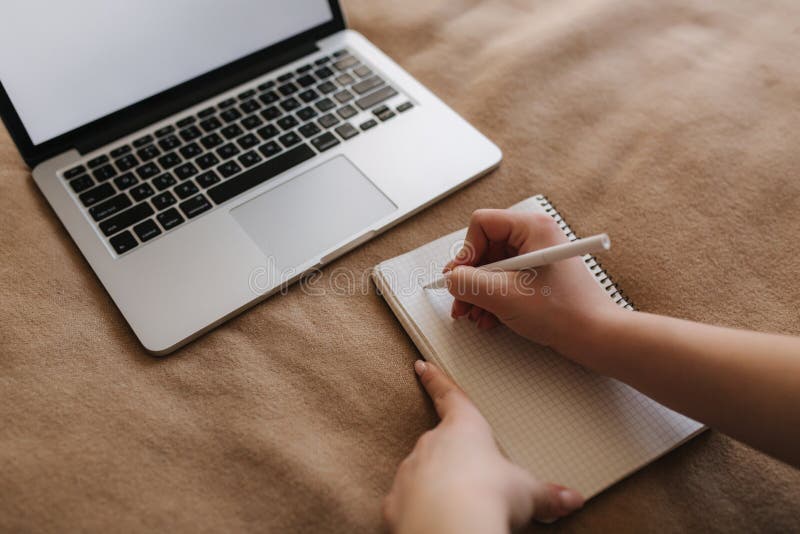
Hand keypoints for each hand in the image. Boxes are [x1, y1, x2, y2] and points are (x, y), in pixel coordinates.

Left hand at [383, 361, 583, 533]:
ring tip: (457, 502)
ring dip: (436, 482)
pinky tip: (434, 517)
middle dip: (452, 455)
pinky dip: (418, 506)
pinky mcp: (396, 500)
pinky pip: (406, 499)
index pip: (449, 396)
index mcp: (464, 428)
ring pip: (422, 470)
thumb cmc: (488, 495)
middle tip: (470, 474)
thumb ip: (546, 494)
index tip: (421, 366)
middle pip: (440, 441)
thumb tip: (572, 499)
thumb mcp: (527, 492)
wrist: (451, 525)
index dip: (436, 380)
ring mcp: (411, 470)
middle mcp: (432, 443)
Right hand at [444, 209, 620, 362]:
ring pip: (493, 267)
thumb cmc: (564, 312)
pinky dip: (493, 299)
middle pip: (485, 247)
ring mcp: (538, 256)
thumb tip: (450, 278)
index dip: (466, 252)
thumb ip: (468, 283)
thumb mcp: (503, 296)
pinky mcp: (539, 276)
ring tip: (474, 315)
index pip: (482, 224)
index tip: (461, 279)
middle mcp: (535, 236)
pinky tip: (489, 319)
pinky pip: (505, 280)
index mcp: (532, 227)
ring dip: (478, 293)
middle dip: (470, 279)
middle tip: (460, 302)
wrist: (597, 337)